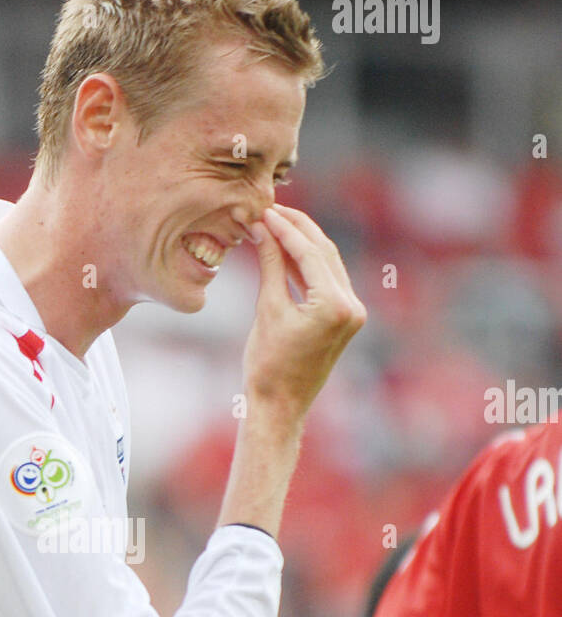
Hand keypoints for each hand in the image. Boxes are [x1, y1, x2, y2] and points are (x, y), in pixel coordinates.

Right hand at [244, 203, 365, 418]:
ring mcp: (352, 313)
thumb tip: (263, 229)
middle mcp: (351, 306)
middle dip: (297, 229)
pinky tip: (286, 251)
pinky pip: (327, 281)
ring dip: (302, 244)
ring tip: (275, 225)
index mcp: (335, 306)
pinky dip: (307, 266)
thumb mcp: (267, 309)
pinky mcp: (345, 319)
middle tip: (271, 210)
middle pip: (324, 252)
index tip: (264, 211)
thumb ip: (270, 265)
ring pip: (327, 263)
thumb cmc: (268, 365)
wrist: (279, 406)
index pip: (310, 252)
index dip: (285, 228)